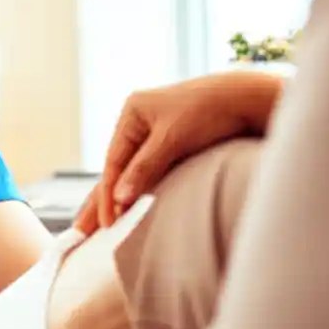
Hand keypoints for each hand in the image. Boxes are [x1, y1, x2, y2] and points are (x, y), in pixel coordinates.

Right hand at [76, 71, 282, 234]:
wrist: (247, 98)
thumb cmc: (209, 111)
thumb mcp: (172, 138)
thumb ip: (144, 167)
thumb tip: (119, 197)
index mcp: (133, 113)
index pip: (113, 161)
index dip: (108, 194)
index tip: (107, 223)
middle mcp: (139, 122)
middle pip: (114, 168)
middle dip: (99, 200)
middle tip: (81, 230)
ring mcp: (154, 133)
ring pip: (129, 173)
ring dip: (115, 199)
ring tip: (97, 224)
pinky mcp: (171, 144)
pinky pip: (145, 172)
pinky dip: (134, 190)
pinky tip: (126, 206)